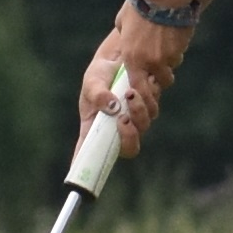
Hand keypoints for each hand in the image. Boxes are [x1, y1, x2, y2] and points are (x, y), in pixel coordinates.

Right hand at [77, 27, 170, 156]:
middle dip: (129, 137)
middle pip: (129, 148)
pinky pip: (153, 110)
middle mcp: (116, 129)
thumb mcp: (92, 81)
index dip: (87, 166)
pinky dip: (148, 98)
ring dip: (139, 111)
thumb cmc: (100, 73)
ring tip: (130, 92)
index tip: (80, 175)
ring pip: (143, 127)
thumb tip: (112, 108)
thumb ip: (98, 94)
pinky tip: (141, 83)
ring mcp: (134, 120)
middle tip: (124, 119)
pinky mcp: (147, 108)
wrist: (120, 57)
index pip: (89, 152)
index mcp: (96, 128)